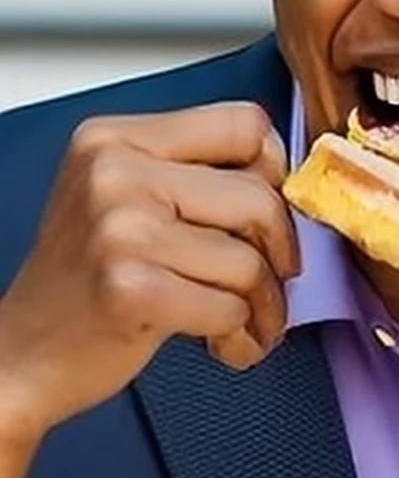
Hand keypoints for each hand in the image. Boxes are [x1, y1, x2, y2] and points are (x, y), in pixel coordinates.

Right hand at [0, 102, 298, 442]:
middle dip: (280, 247)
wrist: (20, 355)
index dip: (273, 167)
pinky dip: (236, 333)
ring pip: (249, 260)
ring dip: (263, 302)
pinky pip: (228, 307)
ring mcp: (120, 230)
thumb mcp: (129, 195)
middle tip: (274, 275)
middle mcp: (115, 172)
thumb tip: (292, 179)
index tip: (270, 201)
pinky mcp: (129, 289)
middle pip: (258, 195)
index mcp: (118, 138)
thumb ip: (198, 172)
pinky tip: (221, 342)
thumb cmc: (89, 275)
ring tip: (248, 317)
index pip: (245, 123)